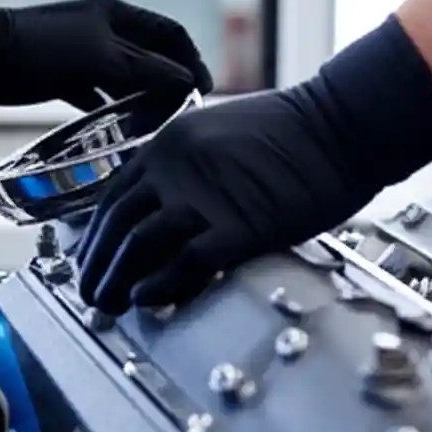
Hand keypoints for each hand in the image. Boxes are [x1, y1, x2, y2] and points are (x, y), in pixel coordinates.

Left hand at [0, 0, 212, 109]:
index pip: (169, 32)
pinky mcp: (61, 78)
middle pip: (149, 56)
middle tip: (183, 115)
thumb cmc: (38, 49)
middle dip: (170, 82)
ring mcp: (81, 55)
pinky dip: (113, 110)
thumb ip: (144, 70)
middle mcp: (102, 31)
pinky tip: (121, 132)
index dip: (191, 58)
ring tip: (159, 127)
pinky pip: (98, 95)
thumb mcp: (98, 58)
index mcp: (115, 14)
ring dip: (143, 99)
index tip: (204, 91)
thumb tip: (185, 80)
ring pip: (124, 78)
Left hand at [75, 16, 431, 313]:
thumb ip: (188, 172)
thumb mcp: (219, 136)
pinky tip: (148, 300)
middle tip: (92, 295)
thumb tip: (167, 219)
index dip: (95, 239)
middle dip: (98, 267)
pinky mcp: (239, 226)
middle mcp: (175, 167)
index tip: (90, 263)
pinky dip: (160, 285)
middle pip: (118, 225)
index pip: (114, 199)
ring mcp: (205, 196)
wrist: (341, 125)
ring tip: (112, 305)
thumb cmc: (293, 133)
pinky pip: (184, 262)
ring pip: (139, 245)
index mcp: (168, 144)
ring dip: (119, 281)